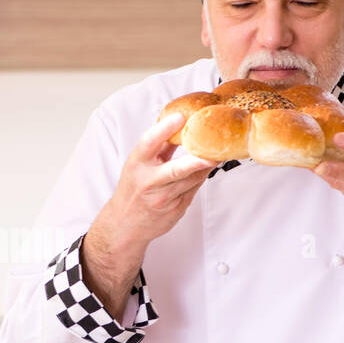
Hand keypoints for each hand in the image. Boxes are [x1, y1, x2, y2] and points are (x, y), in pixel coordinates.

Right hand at [96, 112, 218, 252]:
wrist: (125, 224)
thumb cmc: (132, 191)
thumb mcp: (138, 165)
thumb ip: (159, 148)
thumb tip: (180, 126)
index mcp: (136, 165)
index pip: (149, 143)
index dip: (164, 129)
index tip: (180, 118)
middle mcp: (149, 182)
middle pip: (176, 169)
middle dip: (197, 161)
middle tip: (214, 152)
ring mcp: (163, 198)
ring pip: (192, 179)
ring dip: (206, 166)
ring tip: (218, 154)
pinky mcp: (175, 209)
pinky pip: (194, 190)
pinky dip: (200, 178)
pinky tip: (204, 170)